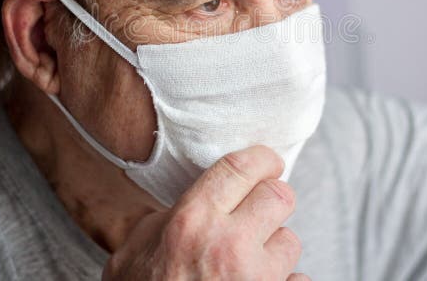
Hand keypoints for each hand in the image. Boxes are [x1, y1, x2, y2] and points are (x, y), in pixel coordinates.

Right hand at [102, 145, 308, 279]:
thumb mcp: (135, 251)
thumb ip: (166, 217)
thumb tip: (192, 197)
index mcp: (192, 221)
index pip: (243, 167)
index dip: (262, 159)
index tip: (267, 161)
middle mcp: (228, 246)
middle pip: (280, 196)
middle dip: (270, 202)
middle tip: (258, 211)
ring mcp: (256, 279)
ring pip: (291, 242)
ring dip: (274, 248)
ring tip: (247, 262)